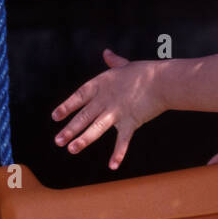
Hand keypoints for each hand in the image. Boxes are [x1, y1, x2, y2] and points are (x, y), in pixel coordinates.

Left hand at [52, 49, 167, 169]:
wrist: (162, 81)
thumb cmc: (145, 72)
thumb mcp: (125, 65)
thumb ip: (114, 61)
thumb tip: (106, 53)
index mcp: (101, 84)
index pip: (78, 97)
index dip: (66, 107)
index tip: (55, 117)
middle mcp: (105, 99)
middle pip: (83, 116)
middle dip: (70, 129)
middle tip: (58, 141)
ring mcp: (117, 112)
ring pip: (96, 128)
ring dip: (84, 139)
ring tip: (72, 149)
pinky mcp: (130, 122)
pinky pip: (122, 141)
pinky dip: (118, 154)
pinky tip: (112, 165)